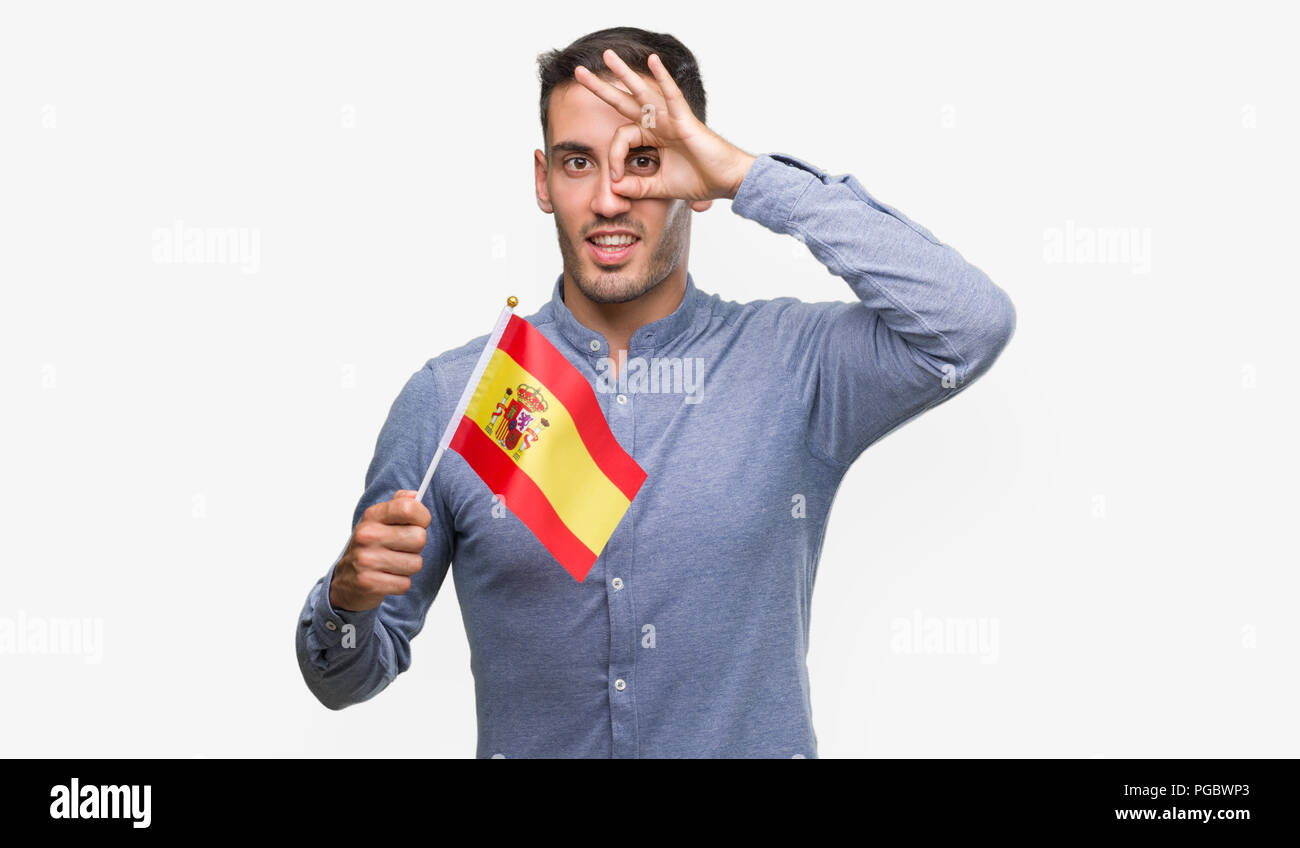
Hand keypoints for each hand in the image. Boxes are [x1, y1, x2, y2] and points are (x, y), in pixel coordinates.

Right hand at [329, 490, 429, 611]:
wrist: (346, 580)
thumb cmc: (371, 547)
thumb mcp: (380, 521)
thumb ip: (399, 505)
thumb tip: (416, 495)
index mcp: (372, 516)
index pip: (408, 508)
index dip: (423, 516)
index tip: (420, 523)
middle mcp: (367, 535)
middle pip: (419, 538)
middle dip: (416, 547)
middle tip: (401, 549)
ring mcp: (365, 559)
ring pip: (415, 563)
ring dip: (408, 567)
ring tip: (393, 565)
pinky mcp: (368, 583)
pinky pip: (405, 583)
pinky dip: (400, 583)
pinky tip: (387, 578)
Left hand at [573, 49, 756, 201]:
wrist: (726, 182)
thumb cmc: (699, 180)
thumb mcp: (659, 187)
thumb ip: (636, 187)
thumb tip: (612, 188)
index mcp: (653, 137)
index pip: (622, 138)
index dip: (613, 156)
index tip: (616, 178)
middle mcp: (659, 123)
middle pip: (624, 101)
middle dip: (601, 88)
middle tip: (578, 73)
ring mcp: (671, 118)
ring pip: (642, 92)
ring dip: (624, 73)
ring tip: (607, 56)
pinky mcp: (685, 120)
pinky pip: (671, 95)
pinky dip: (662, 78)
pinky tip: (653, 61)